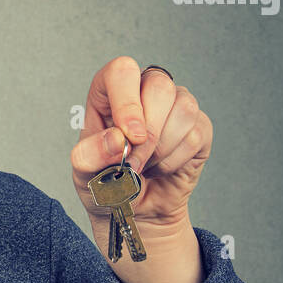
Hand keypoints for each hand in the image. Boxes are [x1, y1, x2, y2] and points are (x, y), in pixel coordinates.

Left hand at [70, 56, 212, 241]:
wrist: (134, 212)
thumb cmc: (105, 185)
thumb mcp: (84, 174)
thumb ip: (90, 155)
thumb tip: (117, 138)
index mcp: (109, 93)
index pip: (122, 71)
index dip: (127, 101)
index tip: (129, 136)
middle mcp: (143, 92)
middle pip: (159, 85)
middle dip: (148, 132)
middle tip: (133, 162)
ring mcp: (174, 107)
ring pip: (184, 107)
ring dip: (162, 148)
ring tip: (144, 166)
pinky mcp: (198, 126)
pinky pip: (196, 133)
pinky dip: (175, 160)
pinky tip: (160, 168)